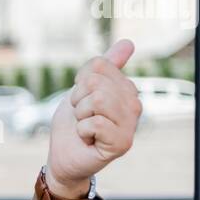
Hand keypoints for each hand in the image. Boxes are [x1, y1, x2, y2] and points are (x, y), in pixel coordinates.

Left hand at [45, 39, 141, 193]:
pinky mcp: (123, 143)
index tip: (81, 100)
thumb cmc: (73, 123)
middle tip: (82, 116)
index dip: (79, 82)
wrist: (65, 156)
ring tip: (85, 126)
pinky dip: (82, 131)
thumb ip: (104, 66)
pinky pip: (95, 122)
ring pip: (98, 99)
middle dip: (78, 100)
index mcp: (126, 88)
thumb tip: (128, 43)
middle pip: (96, 82)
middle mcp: (134, 104)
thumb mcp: (83, 90)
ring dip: (80, 115)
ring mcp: (131, 124)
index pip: (98, 65)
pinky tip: (89, 140)